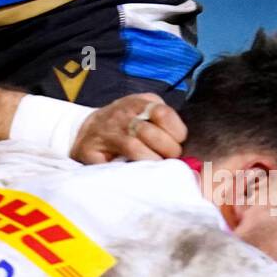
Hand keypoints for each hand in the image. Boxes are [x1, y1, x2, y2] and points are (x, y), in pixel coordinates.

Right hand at [71, 93, 186, 164]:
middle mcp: (121, 115)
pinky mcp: (90, 148)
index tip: (179, 144)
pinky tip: (136, 172)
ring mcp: (106, 131)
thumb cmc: (125, 123)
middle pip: (151, 133)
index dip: (176, 133)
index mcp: (139, 103)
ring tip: (157, 168)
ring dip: (150, 161)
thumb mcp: (145, 111)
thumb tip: (189, 145)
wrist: (88, 129)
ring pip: (134, 147)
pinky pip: (113, 163)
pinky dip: (128, 170)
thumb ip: (165, 121)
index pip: (163, 114)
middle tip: (170, 160)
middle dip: (167, 151)